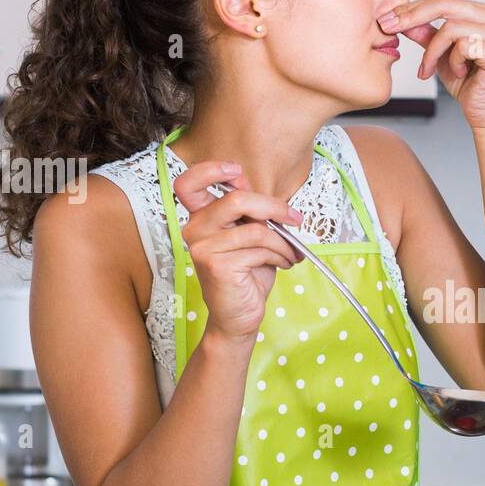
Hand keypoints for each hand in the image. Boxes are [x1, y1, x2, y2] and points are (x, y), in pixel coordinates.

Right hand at [174, 161, 304, 344]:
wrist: (239, 315)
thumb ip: (251, 212)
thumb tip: (268, 194)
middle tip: (295, 219)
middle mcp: (194, 230)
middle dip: (274, 207)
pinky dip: (280, 255)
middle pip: (236, 199)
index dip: (211, 170)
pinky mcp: (217, 264)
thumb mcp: (251, 236)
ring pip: (256, 228)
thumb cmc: (247, 275)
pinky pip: (259, 249)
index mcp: (200, 218)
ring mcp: (202, 247)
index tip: (237, 172)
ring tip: (291, 253)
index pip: (189, 183)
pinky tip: (284, 264)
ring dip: (283, 242)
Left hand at [378, 0, 484, 129]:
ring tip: (430, 69)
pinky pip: (463, 46)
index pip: (444, 1)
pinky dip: (452, 62)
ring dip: (433, 52)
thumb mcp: (439, 55)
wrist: (483, 114)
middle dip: (413, 17)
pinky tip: (459, 74)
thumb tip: (400, 17)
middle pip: (446, 5)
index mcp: (483, 14)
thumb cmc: (467, 84)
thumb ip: (425, 34)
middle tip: (390, 28)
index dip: (413, 8)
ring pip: (451, 28)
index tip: (388, 19)